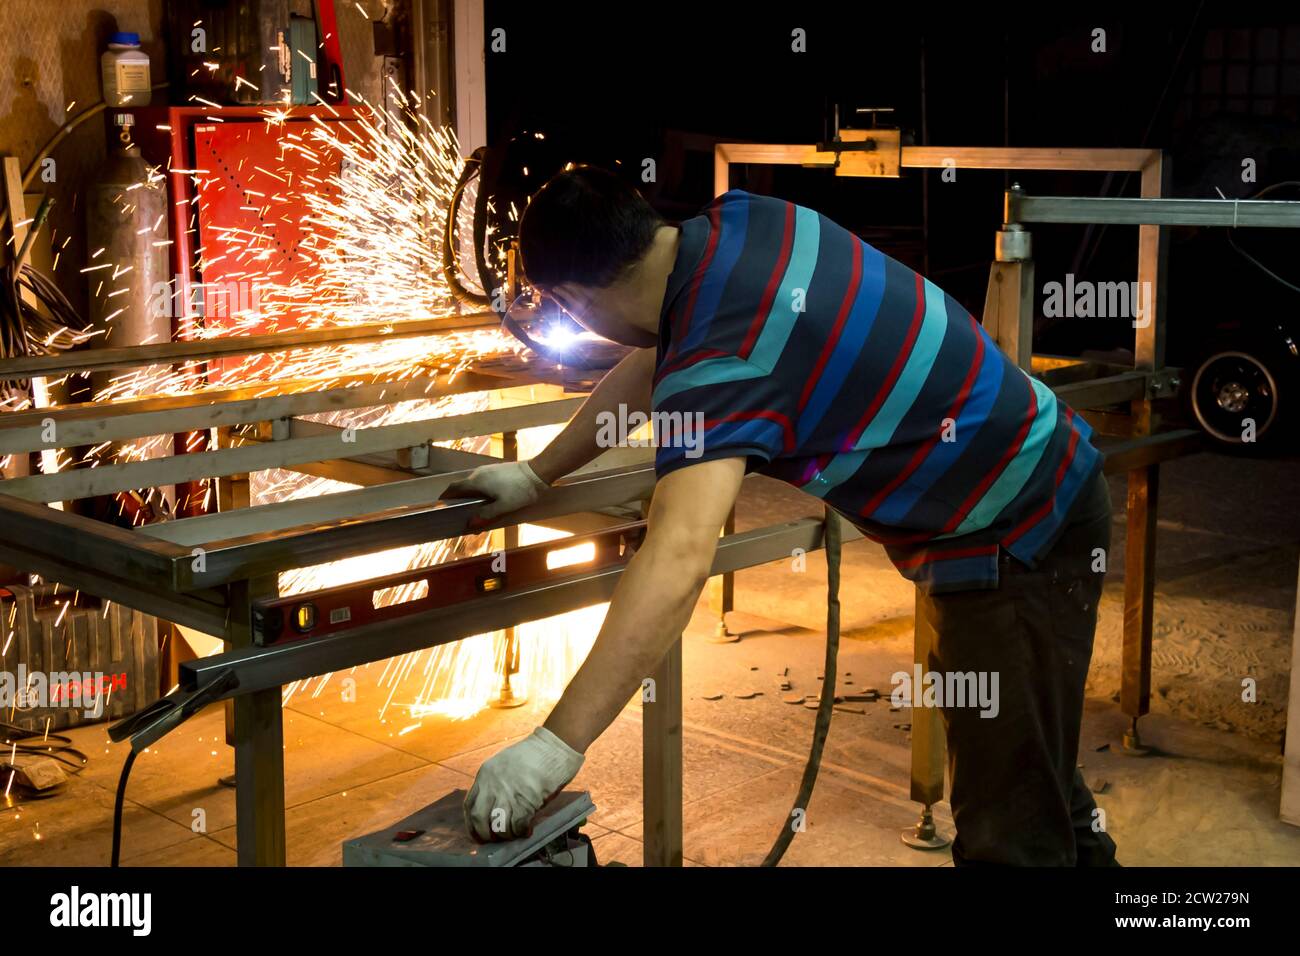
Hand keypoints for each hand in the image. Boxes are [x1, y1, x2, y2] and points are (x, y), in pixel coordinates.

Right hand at [442, 460, 548, 526]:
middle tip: (458, 512)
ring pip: (473, 483)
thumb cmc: (521, 490)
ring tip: (473, 509)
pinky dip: (479, 490)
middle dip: (458, 498)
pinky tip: (487, 499)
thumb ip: (487, 515)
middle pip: (463, 486)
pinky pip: (482, 480)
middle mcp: (479, 473)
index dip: (445, 496)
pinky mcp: (496, 470)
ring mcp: (488, 470)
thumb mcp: (504, 506)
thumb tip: (470, 524)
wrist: (538, 472)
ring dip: (470, 494)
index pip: (454, 488)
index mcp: (477, 481)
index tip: (442, 505)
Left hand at [463, 727, 584, 841]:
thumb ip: (497, 785)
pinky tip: (527, 830)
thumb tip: (496, 812)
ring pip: (498, 826)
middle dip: (486, 835)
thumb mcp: (506, 765)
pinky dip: (521, 832)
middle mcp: (492, 784)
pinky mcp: (525, 800)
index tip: (478, 833)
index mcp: (485, 774)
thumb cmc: (534, 755)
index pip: (469, 806)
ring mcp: (508, 793)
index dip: (472, 824)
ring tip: (515, 834)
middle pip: (479, 819)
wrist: (554, 746)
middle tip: (496, 839)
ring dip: (506, 835)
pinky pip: (518, 826)